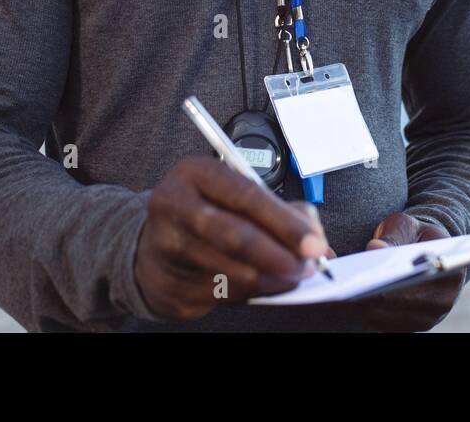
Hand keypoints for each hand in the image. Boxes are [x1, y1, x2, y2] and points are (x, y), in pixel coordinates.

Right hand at [133, 156, 330, 319]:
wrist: (153, 246)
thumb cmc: (206, 213)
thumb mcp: (236, 195)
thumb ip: (279, 211)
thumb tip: (317, 242)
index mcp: (195, 173)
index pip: (246, 195)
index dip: (284, 222)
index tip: (314, 243)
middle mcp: (174, 206)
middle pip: (233, 235)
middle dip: (278, 254)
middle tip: (306, 266)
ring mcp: (168, 248)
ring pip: (232, 272)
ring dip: (271, 279)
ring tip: (290, 275)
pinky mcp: (169, 286)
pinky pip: (224, 296)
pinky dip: (252, 293)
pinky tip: (262, 284)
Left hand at [348, 211, 463, 331]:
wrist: (431, 251)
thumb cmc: (418, 234)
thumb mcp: (409, 225)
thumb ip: (394, 235)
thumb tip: (374, 249)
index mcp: (450, 274)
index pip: (413, 284)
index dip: (384, 284)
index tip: (359, 279)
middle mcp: (442, 303)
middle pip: (394, 306)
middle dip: (364, 298)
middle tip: (336, 289)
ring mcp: (426, 319)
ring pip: (384, 319)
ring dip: (358, 308)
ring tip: (334, 295)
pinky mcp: (409, 327)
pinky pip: (380, 324)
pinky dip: (361, 312)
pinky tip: (342, 300)